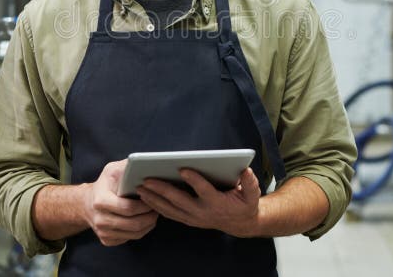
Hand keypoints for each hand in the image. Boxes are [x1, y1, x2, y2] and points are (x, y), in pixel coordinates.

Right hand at [83, 159, 158, 245]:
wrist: (87, 203)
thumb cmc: (105, 184)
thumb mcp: (112, 170)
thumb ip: (128, 167)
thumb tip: (145, 163)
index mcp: (100, 201)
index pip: (129, 208)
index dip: (145, 205)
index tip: (153, 198)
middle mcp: (100, 219)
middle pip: (134, 224)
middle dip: (150, 216)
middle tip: (158, 208)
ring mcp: (103, 232)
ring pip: (134, 234)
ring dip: (148, 224)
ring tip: (154, 214)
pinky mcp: (107, 240)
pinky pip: (130, 239)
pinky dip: (141, 231)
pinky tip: (144, 220)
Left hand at [136, 167, 261, 236]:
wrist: (240, 223)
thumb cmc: (244, 204)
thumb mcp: (252, 194)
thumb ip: (250, 182)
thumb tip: (245, 170)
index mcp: (217, 203)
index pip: (204, 190)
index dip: (194, 180)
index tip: (183, 168)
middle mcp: (203, 212)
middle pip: (179, 200)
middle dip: (162, 190)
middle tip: (146, 179)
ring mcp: (194, 217)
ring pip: (170, 209)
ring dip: (154, 199)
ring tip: (140, 188)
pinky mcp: (188, 219)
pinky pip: (169, 214)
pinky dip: (156, 206)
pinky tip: (145, 198)